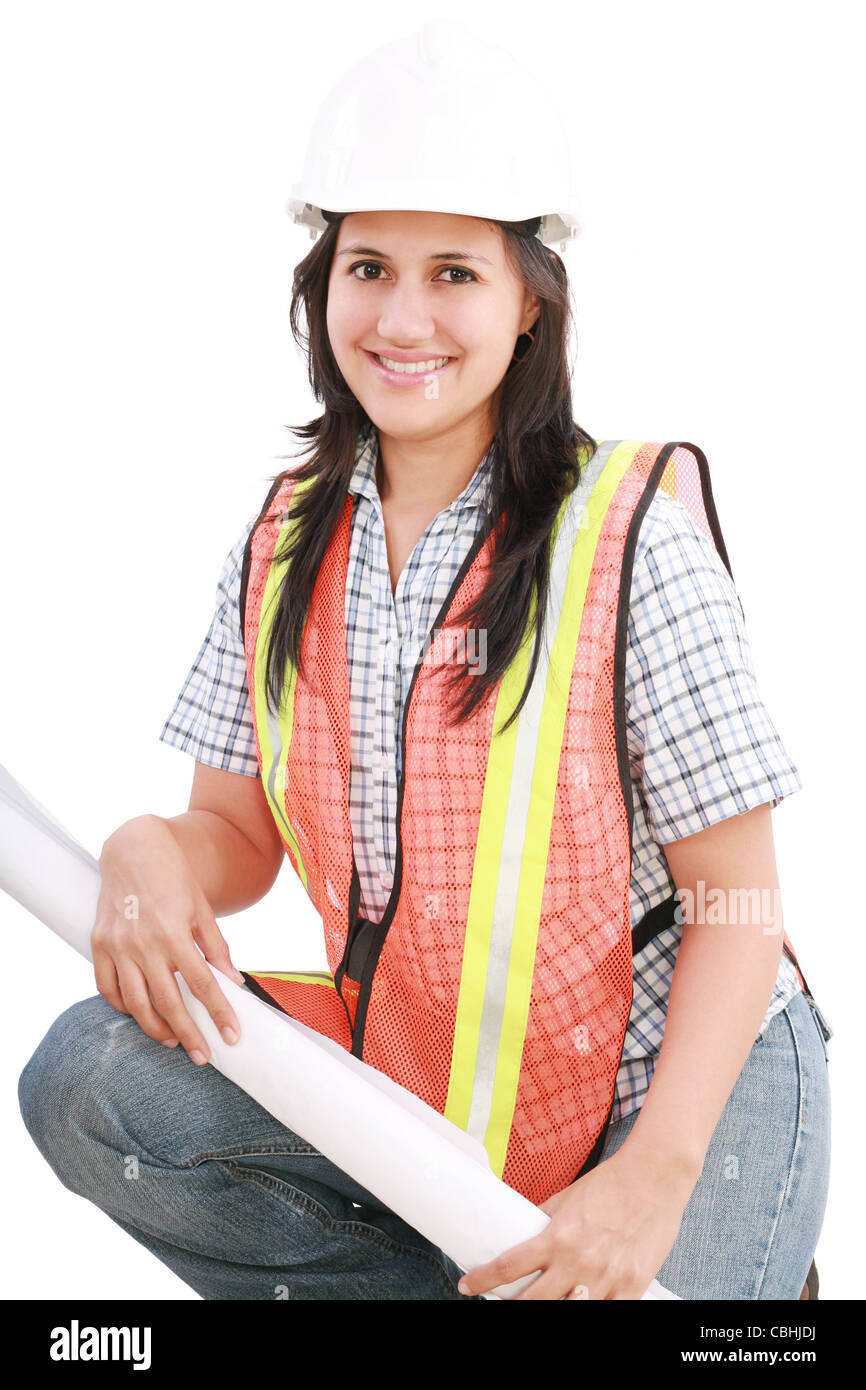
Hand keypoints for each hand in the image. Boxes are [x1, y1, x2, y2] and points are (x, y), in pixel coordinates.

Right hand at [92, 814, 246, 1064]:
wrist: (134, 849)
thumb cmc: (174, 876)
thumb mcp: (203, 908)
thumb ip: (217, 947)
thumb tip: (233, 982)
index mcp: (174, 933)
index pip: (201, 984)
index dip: (219, 1013)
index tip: (232, 1036)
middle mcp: (144, 943)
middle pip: (167, 1002)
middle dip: (188, 1033)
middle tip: (203, 1056)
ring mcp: (117, 945)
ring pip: (135, 1003)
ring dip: (155, 1028)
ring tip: (174, 1040)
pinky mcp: (98, 944)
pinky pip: (107, 987)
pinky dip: (123, 1006)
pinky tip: (140, 1014)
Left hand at [457, 1141, 697, 1299]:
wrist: (653, 1177)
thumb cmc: (610, 1184)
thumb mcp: (567, 1198)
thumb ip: (545, 1220)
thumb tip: (523, 1233)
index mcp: (557, 1236)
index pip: (508, 1265)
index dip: (482, 1280)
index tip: (467, 1285)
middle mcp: (577, 1261)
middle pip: (533, 1302)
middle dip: (513, 1307)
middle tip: (503, 1303)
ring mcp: (605, 1279)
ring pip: (569, 1313)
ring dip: (553, 1309)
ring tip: (546, 1301)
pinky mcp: (632, 1287)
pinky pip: (607, 1313)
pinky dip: (593, 1310)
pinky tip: (585, 1304)